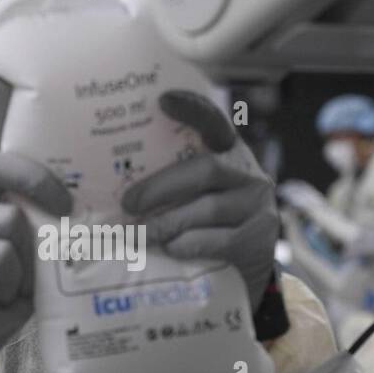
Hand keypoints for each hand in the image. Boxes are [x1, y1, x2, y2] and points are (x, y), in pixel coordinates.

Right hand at [0, 151, 71, 372]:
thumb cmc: (0, 299)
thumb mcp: (26, 259)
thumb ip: (39, 234)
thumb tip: (81, 220)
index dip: (33, 170)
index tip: (65, 196)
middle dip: (37, 184)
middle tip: (65, 210)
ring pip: (10, 219)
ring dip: (26, 255)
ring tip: (18, 282)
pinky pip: (2, 255)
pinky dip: (12, 280)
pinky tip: (2, 295)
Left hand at [120, 90, 278, 309]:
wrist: (241, 272)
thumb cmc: (201, 229)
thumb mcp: (188, 198)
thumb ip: (166, 186)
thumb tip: (113, 193)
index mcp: (225, 152)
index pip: (212, 122)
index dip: (192, 108)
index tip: (163, 100)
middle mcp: (247, 172)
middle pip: (207, 169)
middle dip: (162, 187)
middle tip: (128, 203)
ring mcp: (258, 204)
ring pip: (210, 208)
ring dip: (168, 222)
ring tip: (138, 234)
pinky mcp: (260, 237)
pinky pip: (221, 240)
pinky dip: (190, 243)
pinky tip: (170, 248)